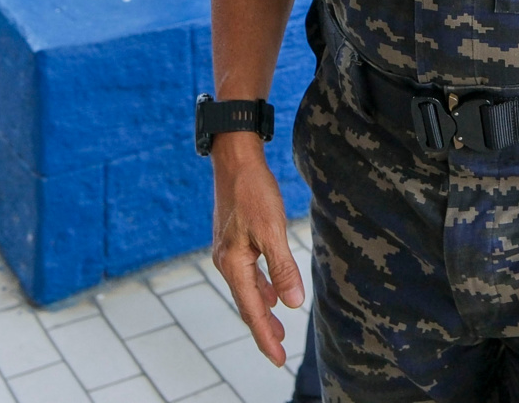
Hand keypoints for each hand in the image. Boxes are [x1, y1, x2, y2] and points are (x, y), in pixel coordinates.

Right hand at [210, 135, 305, 364]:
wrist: (235, 160)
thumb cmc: (253, 191)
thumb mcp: (272, 229)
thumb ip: (282, 267)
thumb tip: (292, 303)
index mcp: (233, 264)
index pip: (252, 310)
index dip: (266, 336)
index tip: (278, 359)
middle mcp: (226, 262)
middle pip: (247, 305)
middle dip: (263, 330)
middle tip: (278, 354)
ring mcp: (229, 251)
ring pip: (248, 290)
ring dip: (262, 311)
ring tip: (276, 330)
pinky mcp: (234, 240)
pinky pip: (248, 274)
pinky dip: (260, 288)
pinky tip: (270, 295)